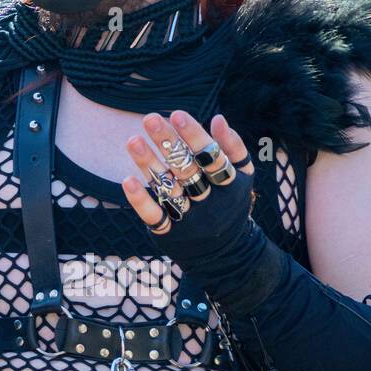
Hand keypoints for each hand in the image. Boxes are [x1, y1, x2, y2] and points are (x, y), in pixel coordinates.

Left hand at [122, 111, 255, 267]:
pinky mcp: (170, 234)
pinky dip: (142, 200)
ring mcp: (189, 219)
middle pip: (187, 170)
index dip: (195, 137)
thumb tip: (218, 119)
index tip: (177, 114)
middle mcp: (210, 202)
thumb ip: (233, 148)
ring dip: (150, 165)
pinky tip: (128, 180)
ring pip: (169, 189)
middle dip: (168, 144)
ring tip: (132, 140)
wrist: (227, 256)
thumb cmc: (231, 205)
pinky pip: (155, 216)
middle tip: (150, 118)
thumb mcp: (242, 177)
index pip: (212, 157)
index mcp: (229, 185)